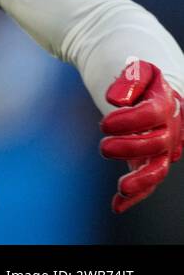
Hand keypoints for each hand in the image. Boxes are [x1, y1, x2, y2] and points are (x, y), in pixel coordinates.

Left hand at [100, 59, 182, 212]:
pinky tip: (117, 206)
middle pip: (158, 144)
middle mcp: (170, 128)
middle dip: (131, 147)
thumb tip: (116, 99)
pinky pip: (146, 181)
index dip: (131, 121)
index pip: (154, 115)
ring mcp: (162, 147)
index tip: (105, 123)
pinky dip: (134, 196)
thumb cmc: (138, 77)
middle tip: (104, 146)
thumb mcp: (136, 68)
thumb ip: (129, 79)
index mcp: (167, 103)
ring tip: (122, 187)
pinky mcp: (148, 160)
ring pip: (158, 168)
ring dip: (141, 181)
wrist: (147, 87)